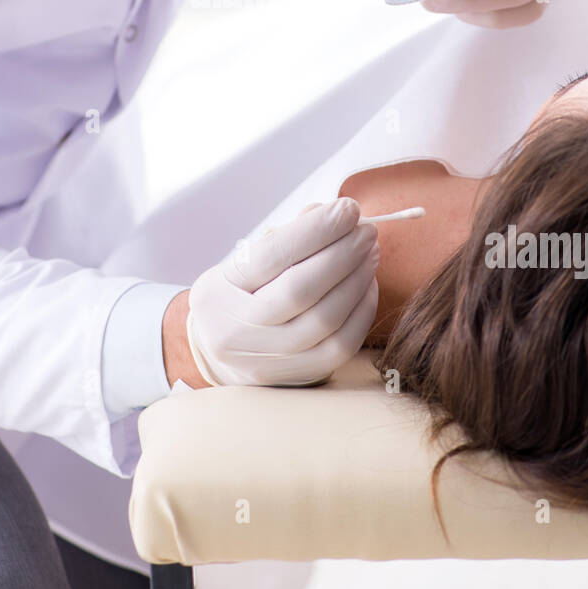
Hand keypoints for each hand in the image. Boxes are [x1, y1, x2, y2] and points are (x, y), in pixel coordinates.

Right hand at [186, 198, 379, 386]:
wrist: (219, 353)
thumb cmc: (239, 295)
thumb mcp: (243, 262)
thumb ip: (285, 238)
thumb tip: (331, 215)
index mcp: (217, 292)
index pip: (271, 256)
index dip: (315, 230)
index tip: (347, 209)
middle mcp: (235, 331)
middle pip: (300, 290)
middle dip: (342, 254)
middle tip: (366, 231)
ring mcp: (265, 361)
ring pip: (325, 320)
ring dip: (357, 280)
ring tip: (370, 254)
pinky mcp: (295, 379)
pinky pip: (340, 347)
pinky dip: (362, 312)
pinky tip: (368, 286)